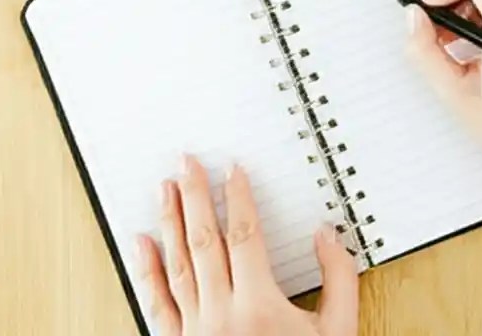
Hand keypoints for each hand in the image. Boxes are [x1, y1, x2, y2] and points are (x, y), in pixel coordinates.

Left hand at [137, 155, 358, 335]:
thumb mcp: (338, 331)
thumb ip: (339, 279)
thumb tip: (326, 235)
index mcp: (259, 306)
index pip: (245, 236)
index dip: (238, 197)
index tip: (232, 169)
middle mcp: (220, 314)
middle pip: (204, 241)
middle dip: (195, 196)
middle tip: (186, 163)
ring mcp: (195, 332)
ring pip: (176, 265)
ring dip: (170, 222)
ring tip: (166, 190)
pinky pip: (157, 303)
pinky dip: (147, 270)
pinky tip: (142, 244)